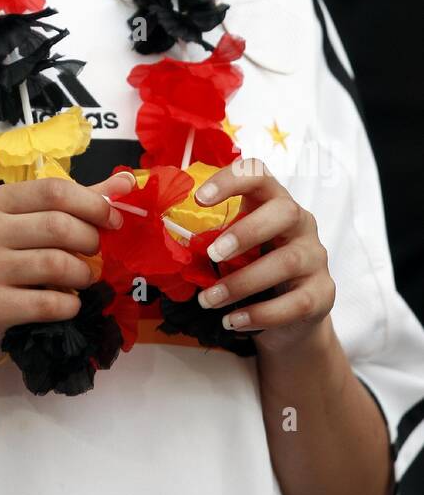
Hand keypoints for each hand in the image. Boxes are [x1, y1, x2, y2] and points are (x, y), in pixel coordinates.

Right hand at [0, 169, 135, 369]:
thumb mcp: (24, 224)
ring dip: (83, 274)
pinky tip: (69, 303)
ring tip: (83, 277)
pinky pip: (49, 303)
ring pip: (57, 264)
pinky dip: (70, 304)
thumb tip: (127, 182)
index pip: (53, 190)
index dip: (92, 203)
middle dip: (90, 241)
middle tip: (95, 253)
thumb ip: (74, 202)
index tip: (112, 221)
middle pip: (58, 226)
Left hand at [193, 156, 335, 355]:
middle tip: (211, 255)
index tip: (200, 199)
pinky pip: (295, 302)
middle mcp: (301, 224)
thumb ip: (213, 240)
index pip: (259, 175)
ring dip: (242, 282)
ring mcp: (316, 257)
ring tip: (209, 300)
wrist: (293, 316)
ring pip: (286, 262)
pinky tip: (233, 320)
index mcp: (273, 203)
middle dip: (245, 232)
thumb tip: (171, 245)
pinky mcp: (323, 293)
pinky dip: (260, 314)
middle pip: (284, 212)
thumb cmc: (256, 270)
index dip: (231, 180)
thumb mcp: (236, 249)